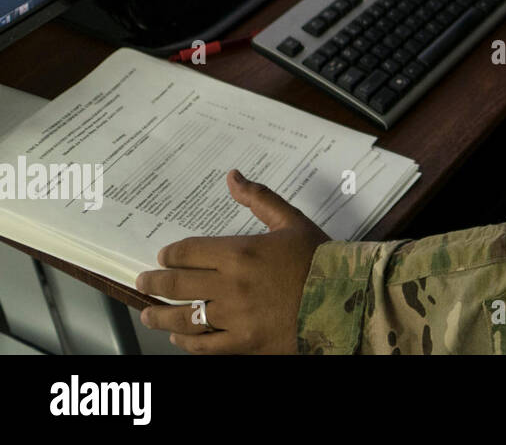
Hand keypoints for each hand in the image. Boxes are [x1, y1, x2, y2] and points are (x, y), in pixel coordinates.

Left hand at [136, 169, 328, 353]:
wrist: (346, 298)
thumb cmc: (319, 258)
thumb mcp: (291, 221)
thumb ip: (259, 199)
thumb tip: (233, 176)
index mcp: (240, 252)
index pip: (187, 252)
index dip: (171, 254)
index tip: (165, 256)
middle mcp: (231, 285)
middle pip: (178, 284)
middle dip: (155, 282)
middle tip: (144, 280)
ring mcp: (235, 317)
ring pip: (184, 317)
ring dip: (160, 315)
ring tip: (148, 313)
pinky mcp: (244, 342)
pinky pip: (204, 345)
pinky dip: (187, 340)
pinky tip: (178, 336)